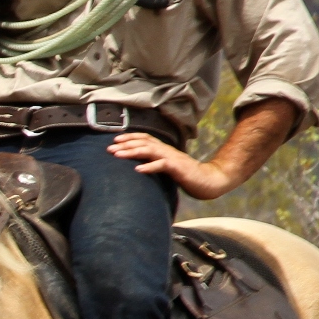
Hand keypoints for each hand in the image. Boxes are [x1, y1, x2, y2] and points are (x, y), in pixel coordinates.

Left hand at [109, 131, 236, 199]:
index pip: (145, 138)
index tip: (114, 140)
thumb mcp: (168, 167)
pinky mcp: (178, 168)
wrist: (209, 180)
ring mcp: (172, 158)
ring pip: (150, 150)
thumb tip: (138, 166)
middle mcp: (167, 150)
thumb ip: (155, 163)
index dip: (130, 137)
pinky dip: (149, 166)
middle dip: (125, 144)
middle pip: (144, 142)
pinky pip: (162, 165)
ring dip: (133, 152)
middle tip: (109, 148)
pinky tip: (138, 169)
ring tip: (118, 155)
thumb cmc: (186, 175)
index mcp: (164, 149)